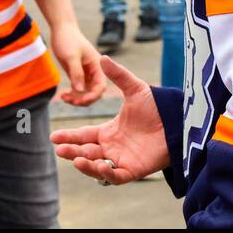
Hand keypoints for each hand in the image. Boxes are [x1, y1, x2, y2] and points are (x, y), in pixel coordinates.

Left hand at [49, 22, 105, 105]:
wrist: (61, 29)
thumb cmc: (68, 39)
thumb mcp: (71, 56)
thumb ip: (76, 73)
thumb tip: (79, 91)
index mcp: (98, 66)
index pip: (101, 86)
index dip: (93, 96)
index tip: (81, 100)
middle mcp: (94, 71)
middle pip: (94, 92)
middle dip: (84, 99)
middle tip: (70, 101)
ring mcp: (86, 74)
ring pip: (85, 93)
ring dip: (77, 98)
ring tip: (64, 97)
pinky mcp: (78, 74)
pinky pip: (78, 89)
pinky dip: (72, 94)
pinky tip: (63, 95)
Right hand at [51, 57, 168, 184]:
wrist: (178, 121)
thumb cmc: (157, 107)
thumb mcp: (135, 89)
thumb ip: (119, 75)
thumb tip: (102, 57)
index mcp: (109, 131)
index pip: (84, 136)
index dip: (69, 137)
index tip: (53, 136)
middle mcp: (112, 147)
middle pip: (86, 152)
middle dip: (72, 151)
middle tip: (60, 149)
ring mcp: (122, 160)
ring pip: (97, 166)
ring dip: (85, 164)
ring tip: (75, 159)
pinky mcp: (133, 170)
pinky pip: (115, 176)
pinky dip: (105, 173)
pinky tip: (96, 166)